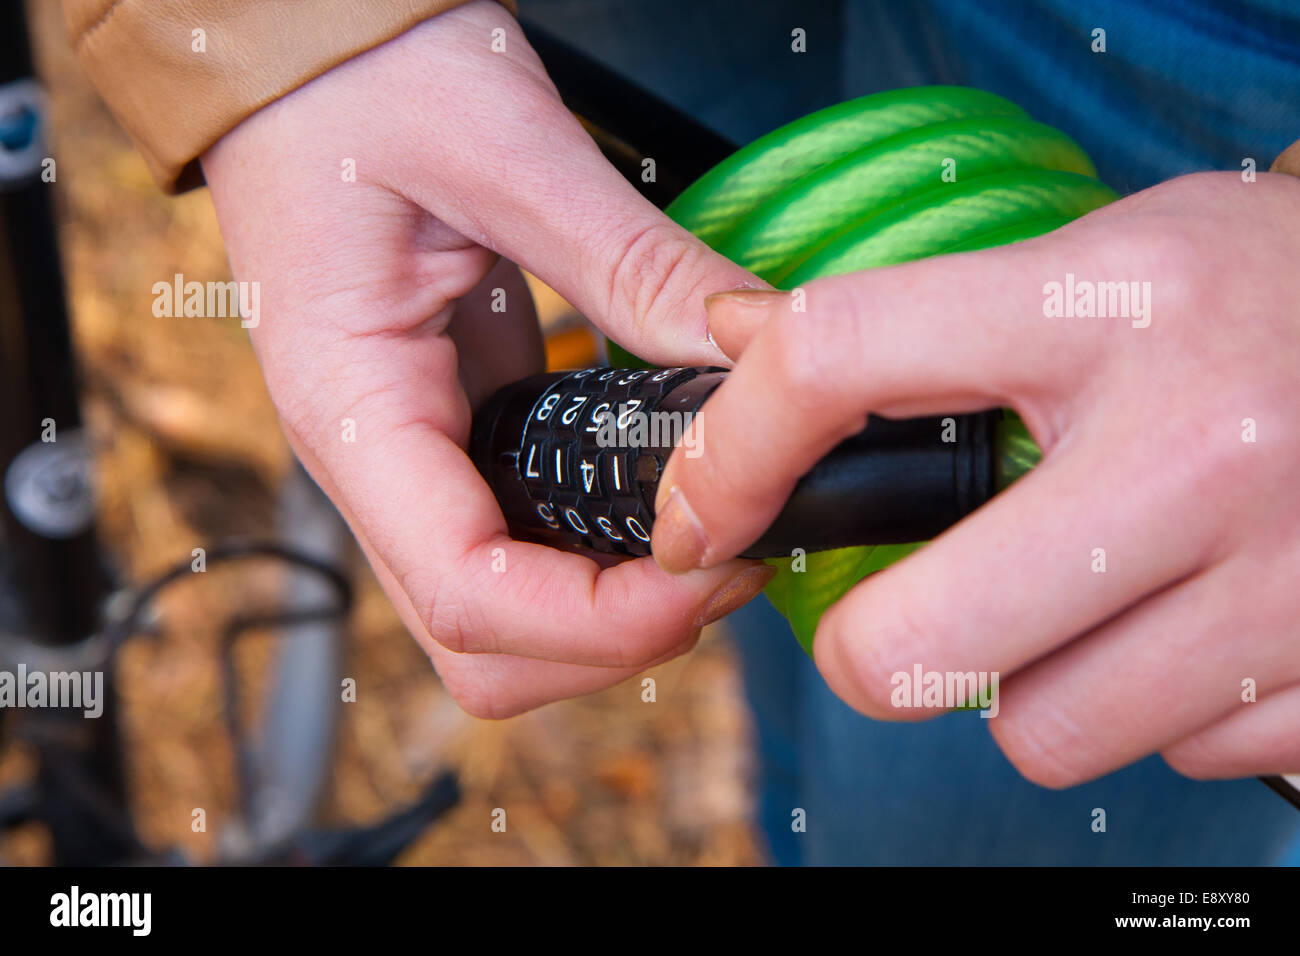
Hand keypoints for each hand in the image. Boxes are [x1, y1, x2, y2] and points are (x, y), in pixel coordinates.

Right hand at [200, 0, 770, 716]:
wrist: (301, 56)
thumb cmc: (361, 81)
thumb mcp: (509, 150)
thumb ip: (634, 264)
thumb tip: (754, 350)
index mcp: (352, 407)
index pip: (465, 592)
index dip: (598, 623)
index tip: (710, 572)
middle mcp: (371, 460)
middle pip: (481, 644)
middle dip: (610, 636)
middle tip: (724, 559)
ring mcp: (409, 458)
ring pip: (500, 616)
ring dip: (605, 614)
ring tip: (704, 536)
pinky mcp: (450, 435)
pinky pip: (518, 547)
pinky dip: (592, 559)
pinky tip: (660, 501)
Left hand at [652, 171, 1299, 784]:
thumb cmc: (1270, 296)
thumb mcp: (1115, 267)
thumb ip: (957, 337)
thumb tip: (775, 402)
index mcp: (1113, 304)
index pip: (838, 356)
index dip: (731, 450)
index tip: (702, 511)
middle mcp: (1201, 446)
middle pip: (913, 646)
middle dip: (878, 649)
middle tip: (913, 611)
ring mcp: (1286, 579)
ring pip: (1040, 730)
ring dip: (1039, 680)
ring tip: (1106, 589)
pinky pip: (1179, 756)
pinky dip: (1167, 707)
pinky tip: (1210, 618)